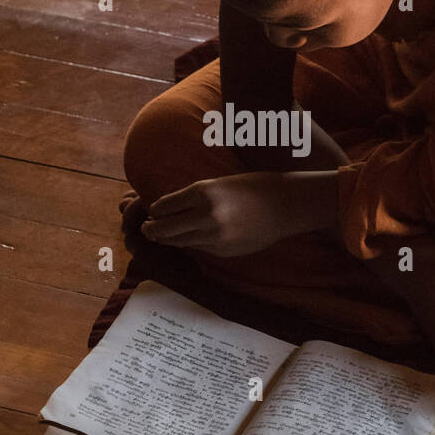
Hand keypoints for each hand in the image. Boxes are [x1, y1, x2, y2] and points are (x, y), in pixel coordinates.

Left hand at [140, 172, 333, 257]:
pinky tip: (188, 238)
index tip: (151, 210)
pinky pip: (199, 248)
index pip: (164, 206)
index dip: (154, 210)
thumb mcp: (218, 183)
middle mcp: (206, 216)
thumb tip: (166, 210)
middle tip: (147, 228)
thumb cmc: (253, 186)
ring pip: (179, 241)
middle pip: (165, 228)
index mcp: (203, 192)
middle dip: (153, 229)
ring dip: (168, 238)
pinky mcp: (224, 251)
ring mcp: (216, 237)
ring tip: (160, 235)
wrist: (286, 205)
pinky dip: (190, 243)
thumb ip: (193, 197)